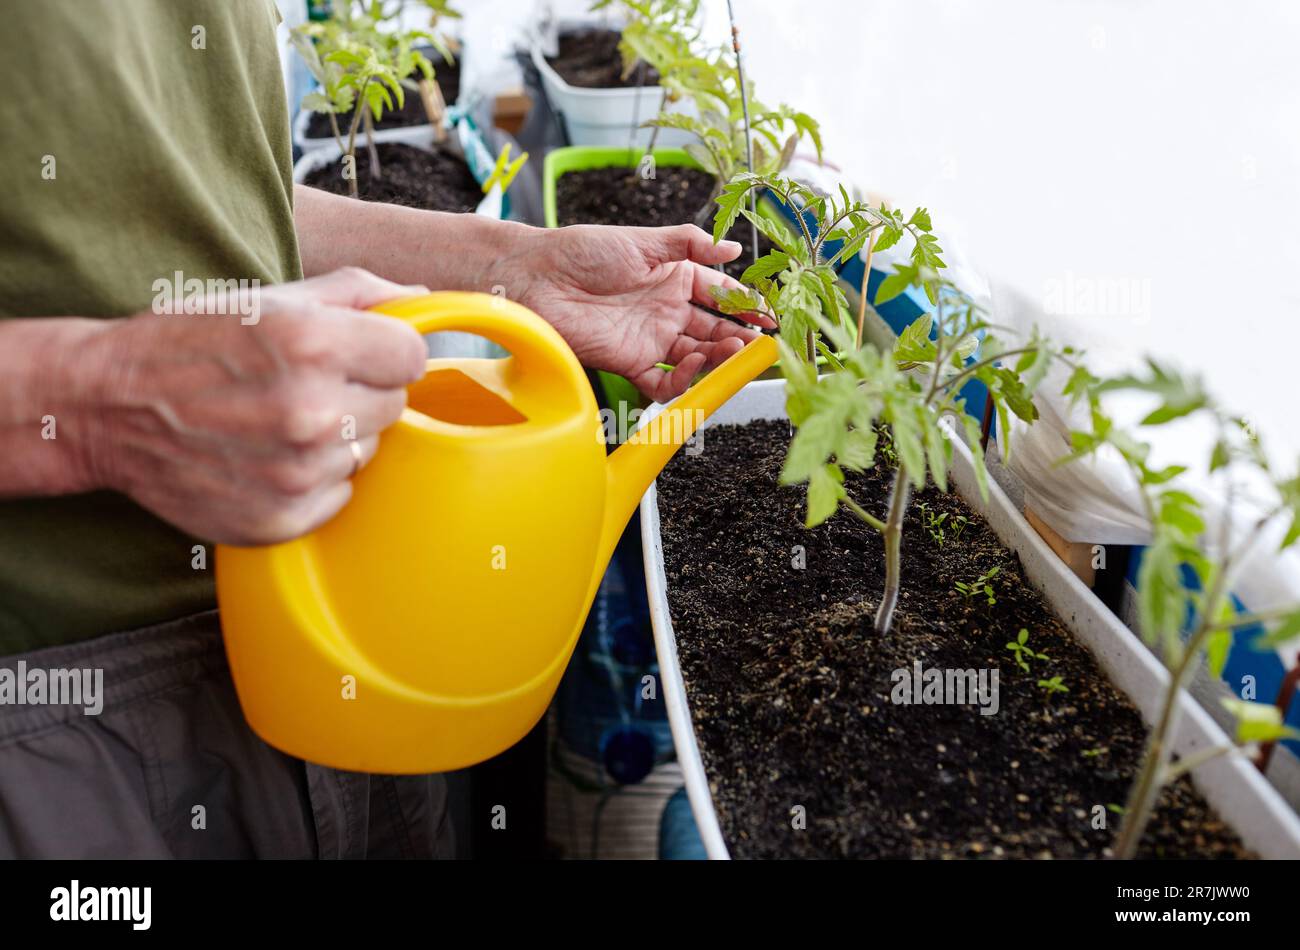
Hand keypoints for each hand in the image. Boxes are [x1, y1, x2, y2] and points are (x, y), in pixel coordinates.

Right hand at [77, 268, 427, 544]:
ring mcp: (296, 473)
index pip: (413, 355)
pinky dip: (312, 480)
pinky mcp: (282, 519)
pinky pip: (339, 494)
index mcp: (311, 343)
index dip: (386, 351)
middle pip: (395, 404)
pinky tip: (265, 457)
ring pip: (367, 450)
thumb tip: (424, 297)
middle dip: (359, 392)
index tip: (358, 352)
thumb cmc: (190, 343)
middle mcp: (309, 411)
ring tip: (275, 422)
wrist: (105, 408)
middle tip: (302, 386)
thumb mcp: (269, 300)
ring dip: (335, 437)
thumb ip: (356, 294)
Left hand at [513, 224, 775, 400]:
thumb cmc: (582, 251)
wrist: (536, 277)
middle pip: (714, 329)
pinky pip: (664, 383)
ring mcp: (650, 339)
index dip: (746, 304)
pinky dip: (684, 381)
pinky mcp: (630, 364)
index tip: (769, 313)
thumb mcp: (642, 240)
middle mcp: (666, 311)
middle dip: (740, 335)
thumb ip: (689, 244)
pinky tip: (694, 366)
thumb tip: (734, 250)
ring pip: (696, 357)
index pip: (720, 294)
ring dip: (719, 356)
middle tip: (762, 341)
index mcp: (674, 278)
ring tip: (734, 348)